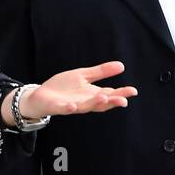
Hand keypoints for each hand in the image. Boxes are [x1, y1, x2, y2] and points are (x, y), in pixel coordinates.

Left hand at [20, 60, 137, 118]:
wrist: (40, 96)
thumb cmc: (62, 88)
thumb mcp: (83, 76)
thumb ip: (101, 72)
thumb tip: (122, 65)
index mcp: (92, 94)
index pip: (109, 94)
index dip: (121, 93)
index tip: (133, 91)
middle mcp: (84, 102)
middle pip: (101, 103)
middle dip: (112, 102)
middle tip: (124, 100)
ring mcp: (72, 105)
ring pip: (86, 106)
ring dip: (95, 103)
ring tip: (105, 99)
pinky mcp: (58, 107)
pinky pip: (65, 109)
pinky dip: (70, 108)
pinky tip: (74, 106)